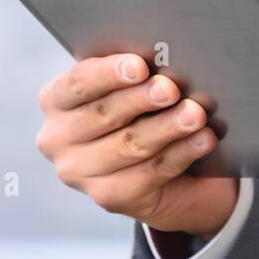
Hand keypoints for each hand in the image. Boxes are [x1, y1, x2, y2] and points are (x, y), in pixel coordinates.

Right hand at [36, 54, 237, 238]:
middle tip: (172, 89)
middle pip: (104, 114)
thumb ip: (134, 74)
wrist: (161, 168)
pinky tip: (202, 140)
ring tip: (196, 114)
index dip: (108, 73)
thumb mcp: (131, 88)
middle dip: (142, 99)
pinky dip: (181, 153)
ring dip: (167, 127)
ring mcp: (80, 173)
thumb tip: (164, 61)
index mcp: (56, 101)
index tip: (140, 66)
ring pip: (129, 145)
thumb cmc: (142, 112)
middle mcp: (57, 139)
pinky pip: (150, 173)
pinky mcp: (109, 198)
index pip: (78, 83)